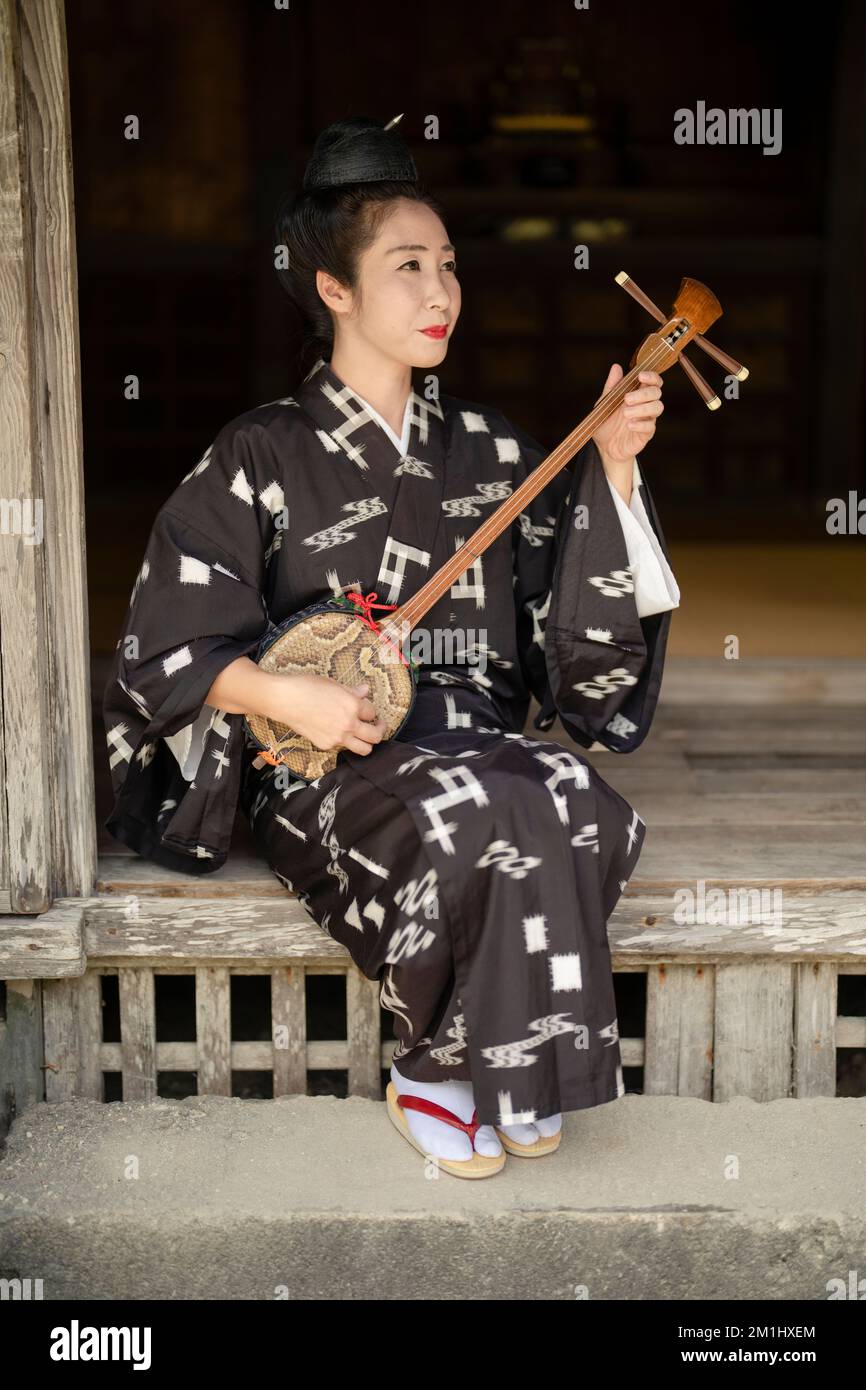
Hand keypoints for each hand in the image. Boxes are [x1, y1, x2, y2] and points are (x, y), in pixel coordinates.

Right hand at [262, 672, 387, 754]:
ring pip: (365, 749)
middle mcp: (349, 724)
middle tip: (378, 725)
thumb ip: (352, 691)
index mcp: (353, 705)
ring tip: (365, 736)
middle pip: (376, 735)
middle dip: (380, 730)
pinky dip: (344, 742)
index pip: (372, 712)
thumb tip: (365, 691)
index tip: (368, 710)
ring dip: (368, 743)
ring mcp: (338, 737)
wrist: (285, 700)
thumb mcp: (333, 684)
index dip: (371, 710)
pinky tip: (337, 732)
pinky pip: (342, 748)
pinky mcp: (326, 745)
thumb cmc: (306, 687)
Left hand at [592, 365, 663, 463]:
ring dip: (642, 408)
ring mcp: (648, 419)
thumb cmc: (606, 423)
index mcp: (638, 394)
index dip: (651, 376)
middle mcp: (646, 404)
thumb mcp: (604, 403)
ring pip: (657, 407)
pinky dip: (640, 424)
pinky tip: (630, 425)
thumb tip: (616, 367)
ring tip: (626, 414)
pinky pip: (650, 426)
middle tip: (626, 399)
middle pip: (657, 392)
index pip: (653, 381)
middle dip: (643, 393)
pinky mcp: (646, 434)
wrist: (604, 447)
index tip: (640, 376)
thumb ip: (612, 386)